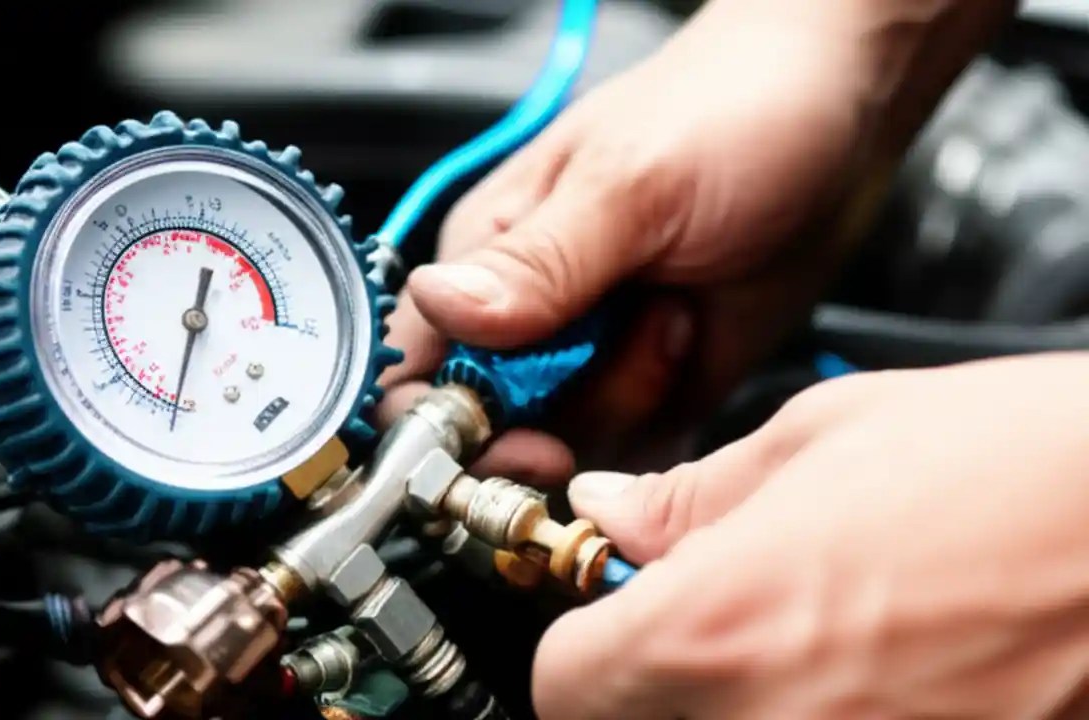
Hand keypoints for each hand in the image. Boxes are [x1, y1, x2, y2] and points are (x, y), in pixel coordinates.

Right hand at [379, 0, 1013, 479]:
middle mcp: (531, 316)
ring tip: (676, 312)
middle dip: (570, 408)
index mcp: (488, 258)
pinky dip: (671, 417)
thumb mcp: (632, 186)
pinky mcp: (656, 384)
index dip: (451, 425)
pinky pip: (638, 449)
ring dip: (634, 397)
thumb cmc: (727, 110)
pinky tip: (696, 341)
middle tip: (635, 337)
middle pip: (500, 429)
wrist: (841, 112)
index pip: (423, 371)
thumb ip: (537, 262)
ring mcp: (595, 355)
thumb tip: (440, 305)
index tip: (521, 434)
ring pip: (575, 445)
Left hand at [534, 353, 1088, 719]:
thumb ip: (692, 497)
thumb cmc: (1022, 466)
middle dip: (649, 683)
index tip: (612, 616)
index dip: (582, 644)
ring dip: (732, 707)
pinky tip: (868, 679)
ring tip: (806, 641)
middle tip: (715, 624)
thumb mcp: (825, 438)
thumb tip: (613, 512)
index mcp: (718, 627)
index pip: (564, 685)